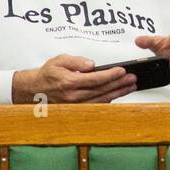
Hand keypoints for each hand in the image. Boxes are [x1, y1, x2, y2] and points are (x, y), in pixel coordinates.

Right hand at [11, 54, 135, 104]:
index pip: (95, 79)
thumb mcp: (59, 60)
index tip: (122, 70)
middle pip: (102, 90)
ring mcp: (76, 105)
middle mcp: (73, 96)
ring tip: (131, 86)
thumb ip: (76, 61)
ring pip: (102, 99)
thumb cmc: (48, 74)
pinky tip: (119, 93)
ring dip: (119, 93)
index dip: (110, 75)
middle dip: (120, 84)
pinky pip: (98, 105)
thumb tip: (91, 64)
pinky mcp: (79, 109)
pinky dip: (110, 99)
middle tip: (133, 78)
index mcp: (69, 83)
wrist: (36, 89)